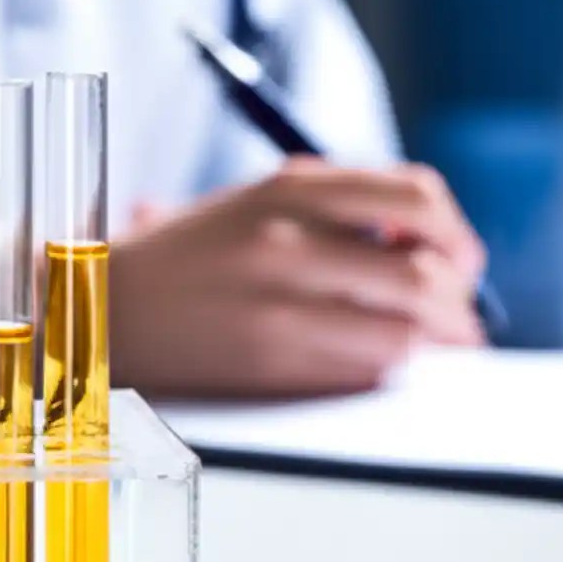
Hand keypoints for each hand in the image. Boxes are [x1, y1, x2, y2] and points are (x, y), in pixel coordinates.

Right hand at [111, 160, 485, 396]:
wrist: (100, 308)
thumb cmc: (180, 260)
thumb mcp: (248, 205)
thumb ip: (329, 209)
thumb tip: (421, 240)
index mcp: (286, 189)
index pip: (417, 197)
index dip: (455, 232)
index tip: (459, 257)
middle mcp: (287, 239)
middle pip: (426, 270)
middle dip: (460, 301)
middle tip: (462, 319)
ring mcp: (277, 302)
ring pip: (406, 331)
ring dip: (432, 346)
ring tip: (430, 350)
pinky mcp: (267, 360)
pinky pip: (363, 370)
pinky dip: (385, 372)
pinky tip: (374, 367)